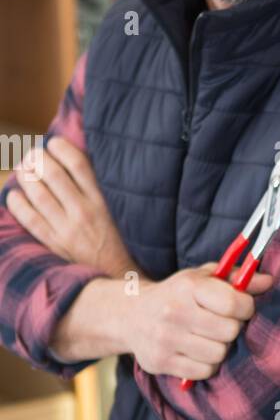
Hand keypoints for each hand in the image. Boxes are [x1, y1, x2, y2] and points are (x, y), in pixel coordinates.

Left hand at [7, 136, 140, 277]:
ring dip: (26, 177)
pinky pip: (30, 220)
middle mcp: (84, 213)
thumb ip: (104, 187)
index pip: (78, 164)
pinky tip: (14, 195)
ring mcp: (68, 230)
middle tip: (33, 155)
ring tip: (23, 169)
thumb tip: (81, 160)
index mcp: (103, 200)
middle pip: (53, 175)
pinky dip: (18, 204)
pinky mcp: (56, 245)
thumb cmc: (124, 238)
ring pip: (38, 195)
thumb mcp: (121, 209)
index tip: (54, 144)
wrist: (122, 275)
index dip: (62, 148)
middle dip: (38, 159)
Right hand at [127, 262, 273, 379]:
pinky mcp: (160, 362)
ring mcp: (165, 339)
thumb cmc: (177, 295)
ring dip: (220, 348)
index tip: (241, 307)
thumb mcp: (202, 278)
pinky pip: (204, 372)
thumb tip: (269, 281)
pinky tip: (196, 352)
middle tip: (222, 324)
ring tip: (208, 338)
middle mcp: (174, 311)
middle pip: (230, 332)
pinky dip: (206, 365)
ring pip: (219, 354)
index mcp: (188, 286)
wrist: (130, 316)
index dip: (246, 308)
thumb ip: (236, 278)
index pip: (234, 303)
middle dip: (232, 329)